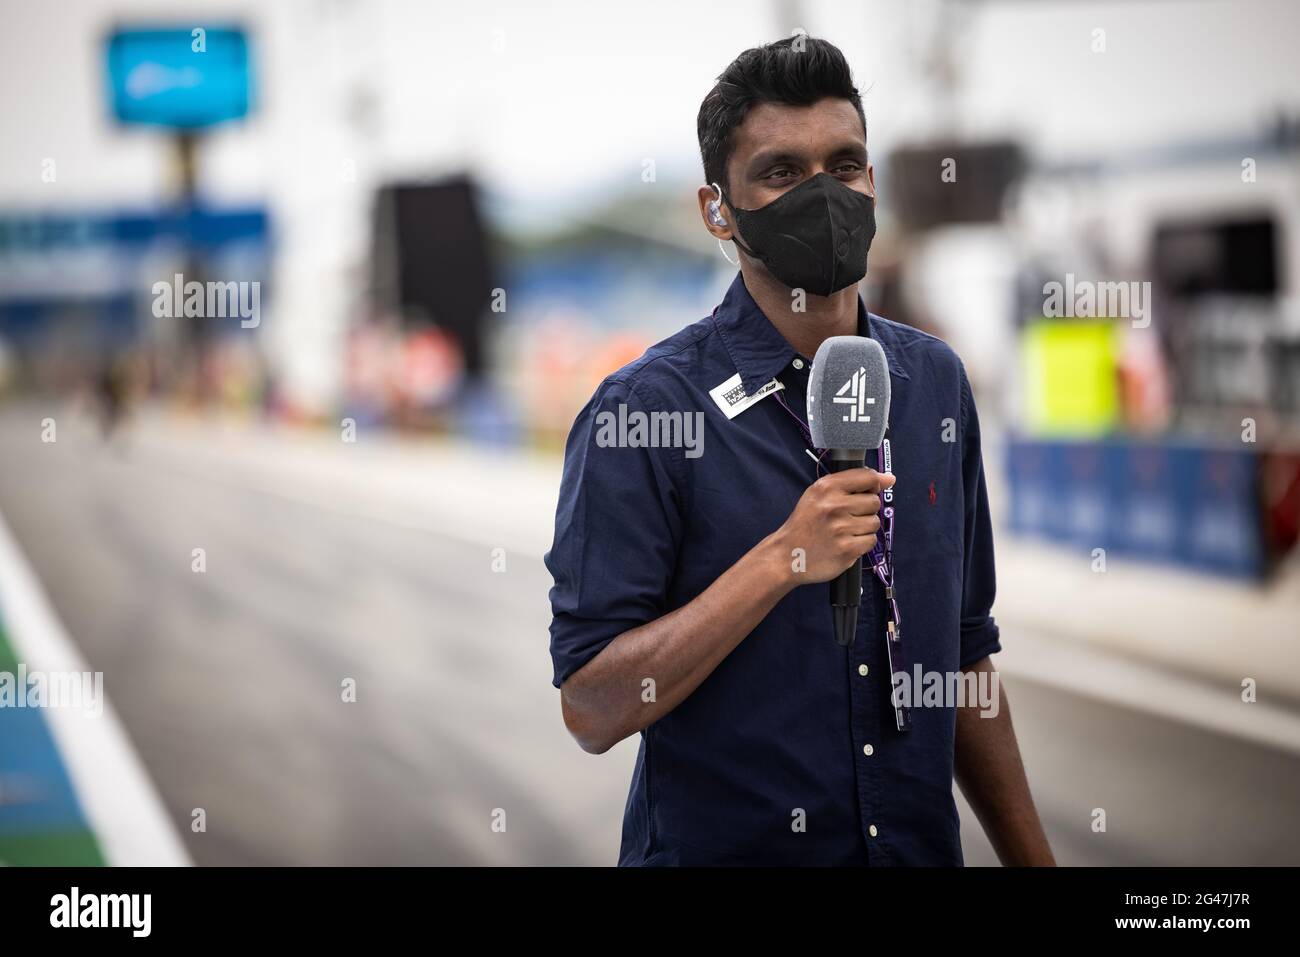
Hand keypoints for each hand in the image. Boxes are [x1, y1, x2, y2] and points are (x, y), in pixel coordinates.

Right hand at [772, 467, 895, 583]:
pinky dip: (861, 544)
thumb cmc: (806, 524)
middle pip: (874, 502)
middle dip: (865, 510)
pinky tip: (846, 543)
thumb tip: (889, 479)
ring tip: (844, 532)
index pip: (867, 477)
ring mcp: (840, 528)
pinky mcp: (847, 549)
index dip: (873, 486)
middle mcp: (833, 505)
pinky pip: (870, 541)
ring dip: (864, 528)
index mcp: (826, 487)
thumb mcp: (818, 495)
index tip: (867, 492)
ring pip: (874, 523)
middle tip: (847, 517)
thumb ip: (852, 482)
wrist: (787, 555)